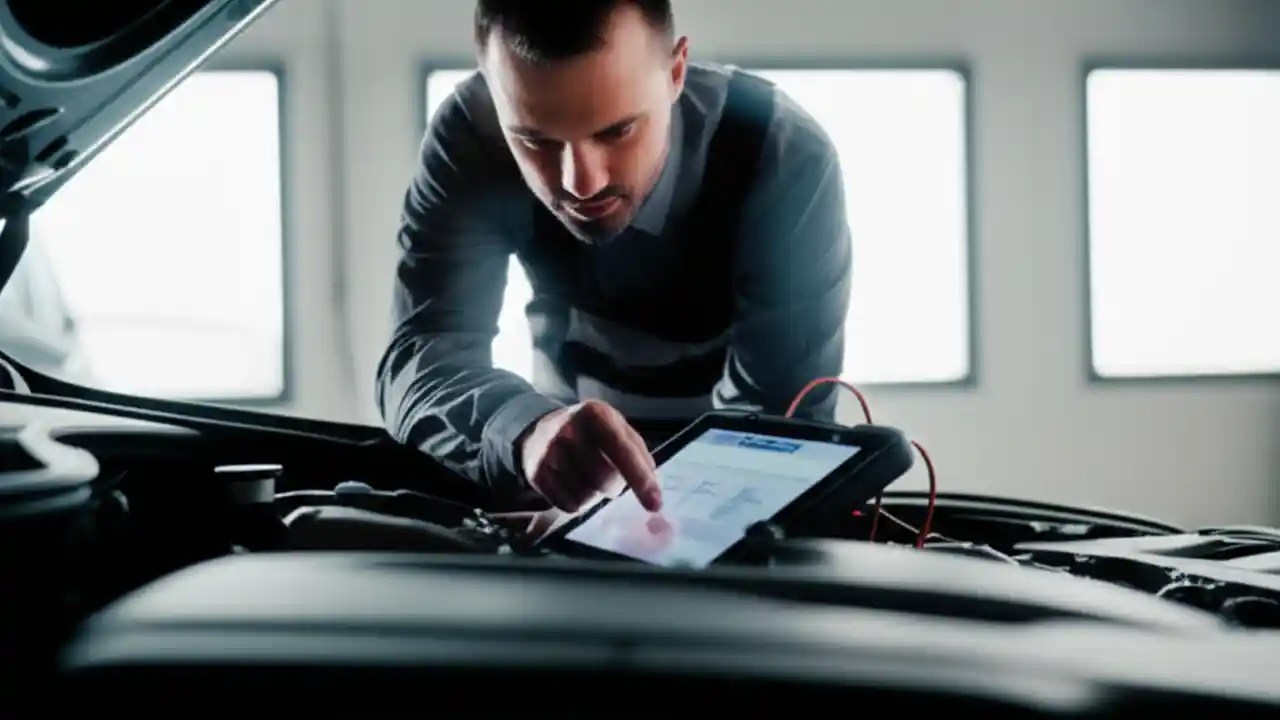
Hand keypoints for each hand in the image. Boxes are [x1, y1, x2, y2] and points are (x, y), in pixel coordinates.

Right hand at [518, 399, 661, 513]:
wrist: (540, 432)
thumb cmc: (590, 433)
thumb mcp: (616, 429)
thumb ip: (637, 453)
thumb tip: (651, 487)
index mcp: (596, 414)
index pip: (622, 450)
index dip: (640, 478)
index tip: (655, 504)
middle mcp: (568, 430)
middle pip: (604, 478)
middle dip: (614, 486)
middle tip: (611, 478)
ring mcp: (548, 452)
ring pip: (587, 496)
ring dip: (595, 495)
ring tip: (587, 477)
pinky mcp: (536, 474)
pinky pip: (568, 506)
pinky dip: (578, 503)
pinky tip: (572, 484)